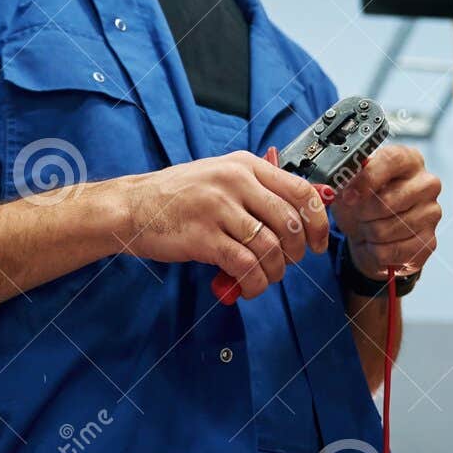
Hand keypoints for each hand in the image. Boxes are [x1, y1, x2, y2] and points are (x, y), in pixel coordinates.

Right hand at [106, 150, 330, 301]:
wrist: (133, 207)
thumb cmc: (179, 195)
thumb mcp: (221, 176)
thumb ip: (258, 189)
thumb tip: (301, 212)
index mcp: (245, 165)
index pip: (300, 190)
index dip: (318, 221)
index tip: (319, 242)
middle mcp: (235, 181)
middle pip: (289, 222)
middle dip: (296, 252)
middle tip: (286, 263)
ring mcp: (218, 208)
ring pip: (270, 247)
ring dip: (274, 271)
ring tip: (264, 277)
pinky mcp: (204, 236)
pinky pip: (245, 265)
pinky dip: (254, 282)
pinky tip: (248, 287)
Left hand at [331, 144, 441, 281]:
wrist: (369, 233)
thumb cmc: (362, 203)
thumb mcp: (349, 187)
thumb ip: (347, 181)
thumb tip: (346, 185)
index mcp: (409, 160)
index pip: (391, 161)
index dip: (366, 179)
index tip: (349, 196)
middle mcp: (426, 183)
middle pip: (387, 201)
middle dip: (362, 213)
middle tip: (358, 214)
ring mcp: (431, 213)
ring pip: (385, 230)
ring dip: (367, 233)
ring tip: (368, 227)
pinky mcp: (429, 241)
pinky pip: (390, 251)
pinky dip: (375, 251)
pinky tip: (378, 243)